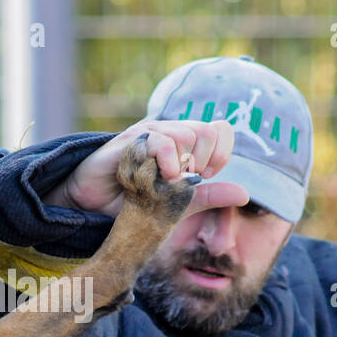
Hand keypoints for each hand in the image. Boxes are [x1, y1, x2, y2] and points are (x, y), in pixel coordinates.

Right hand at [49, 119, 246, 217]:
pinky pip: (160, 140)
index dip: (220, 153)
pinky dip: (168, 160)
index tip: (207, 175)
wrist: (90, 205)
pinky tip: (161, 176)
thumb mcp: (176, 202)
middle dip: (204, 160)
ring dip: (184, 164)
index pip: (218, 130)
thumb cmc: (131, 200)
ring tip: (168, 181)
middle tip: (185, 180)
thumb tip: (246, 195)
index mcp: (181, 142)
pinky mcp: (130, 140)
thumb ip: (207, 195)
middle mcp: (167, 132)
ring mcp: (148, 134)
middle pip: (206, 130)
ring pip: (187, 134)